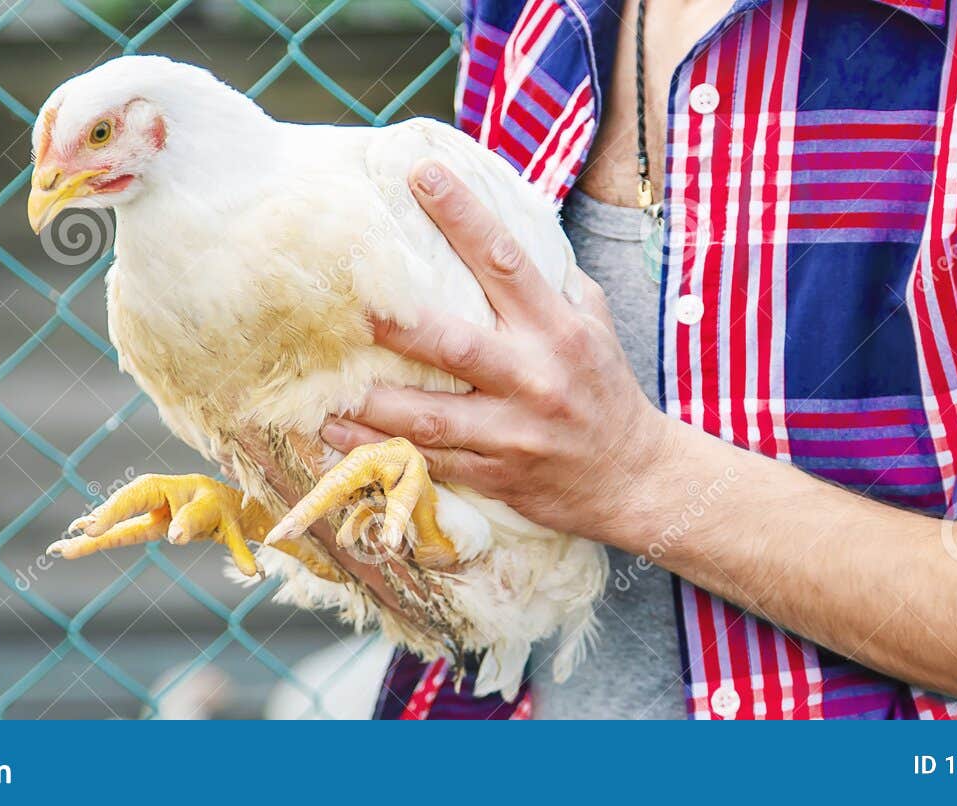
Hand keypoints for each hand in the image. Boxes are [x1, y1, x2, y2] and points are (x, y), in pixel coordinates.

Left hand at [318, 159, 677, 541]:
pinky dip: (378, 448)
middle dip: (397, 324)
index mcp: (557, 329)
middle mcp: (534, 377)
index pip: (506, 261)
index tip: (422, 175)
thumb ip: (551, 282)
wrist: (634, 478)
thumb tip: (507, 225)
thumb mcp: (594, 324)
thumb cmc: (605, 389)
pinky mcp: (496, 472)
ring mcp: (513, 431)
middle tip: (347, 303)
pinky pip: (428, 460)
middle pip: (454, 345)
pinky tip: (335, 434)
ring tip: (322, 388)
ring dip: (372, 402)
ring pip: (430, 415)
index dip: (463, 215)